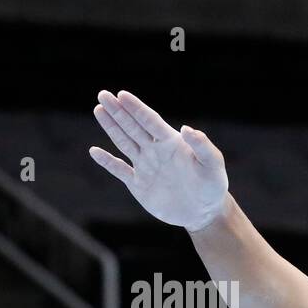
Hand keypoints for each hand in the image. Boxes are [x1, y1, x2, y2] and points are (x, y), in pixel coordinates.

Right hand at [89, 90, 229, 230]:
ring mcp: (146, 166)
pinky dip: (107, 162)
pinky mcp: (139, 185)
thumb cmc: (213, 186)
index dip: (137, 108)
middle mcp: (156, 151)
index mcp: (172, 143)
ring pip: (124, 142)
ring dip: (111, 127)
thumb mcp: (213, 165)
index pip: (151, 121)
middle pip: (133, 127)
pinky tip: (94, 151)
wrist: (205, 212)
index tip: (122, 94)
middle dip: (118, 111)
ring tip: (99, 109)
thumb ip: (203, 146)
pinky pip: (120, 170)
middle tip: (103, 94)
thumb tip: (186, 129)